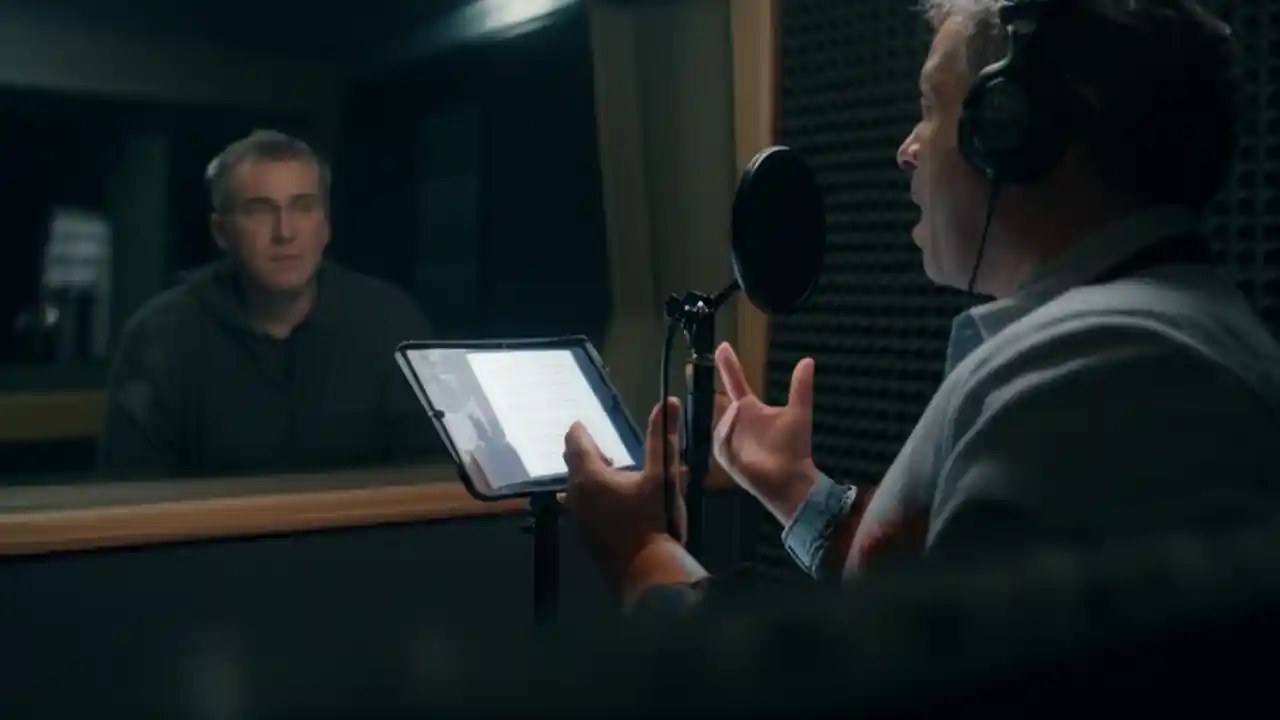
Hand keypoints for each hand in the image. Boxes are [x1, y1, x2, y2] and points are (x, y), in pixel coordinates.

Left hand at [564, 398, 688, 592]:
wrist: (648, 571)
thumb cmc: (655, 520)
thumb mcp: (663, 476)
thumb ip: (662, 438)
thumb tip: (668, 401)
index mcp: (590, 475)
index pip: (575, 442)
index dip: (579, 431)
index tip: (580, 423)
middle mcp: (576, 494)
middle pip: (572, 464)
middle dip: (584, 452)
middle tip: (596, 445)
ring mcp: (577, 517)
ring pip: (575, 487)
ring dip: (588, 476)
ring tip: (607, 471)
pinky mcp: (584, 534)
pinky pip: (580, 506)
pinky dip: (590, 496)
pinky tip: (606, 502)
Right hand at [712, 342, 819, 524]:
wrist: (793, 478)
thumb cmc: (795, 448)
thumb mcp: (799, 413)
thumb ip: (800, 388)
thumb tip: (808, 360)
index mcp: (750, 409)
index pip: (735, 382)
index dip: (728, 365)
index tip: (722, 346)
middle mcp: (736, 422)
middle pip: (718, 400)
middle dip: (706, 384)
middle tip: (693, 366)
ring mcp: (729, 439)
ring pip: (721, 421)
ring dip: (729, 414)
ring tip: (741, 405)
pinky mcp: (727, 457)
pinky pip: (721, 441)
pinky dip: (727, 431)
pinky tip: (735, 420)